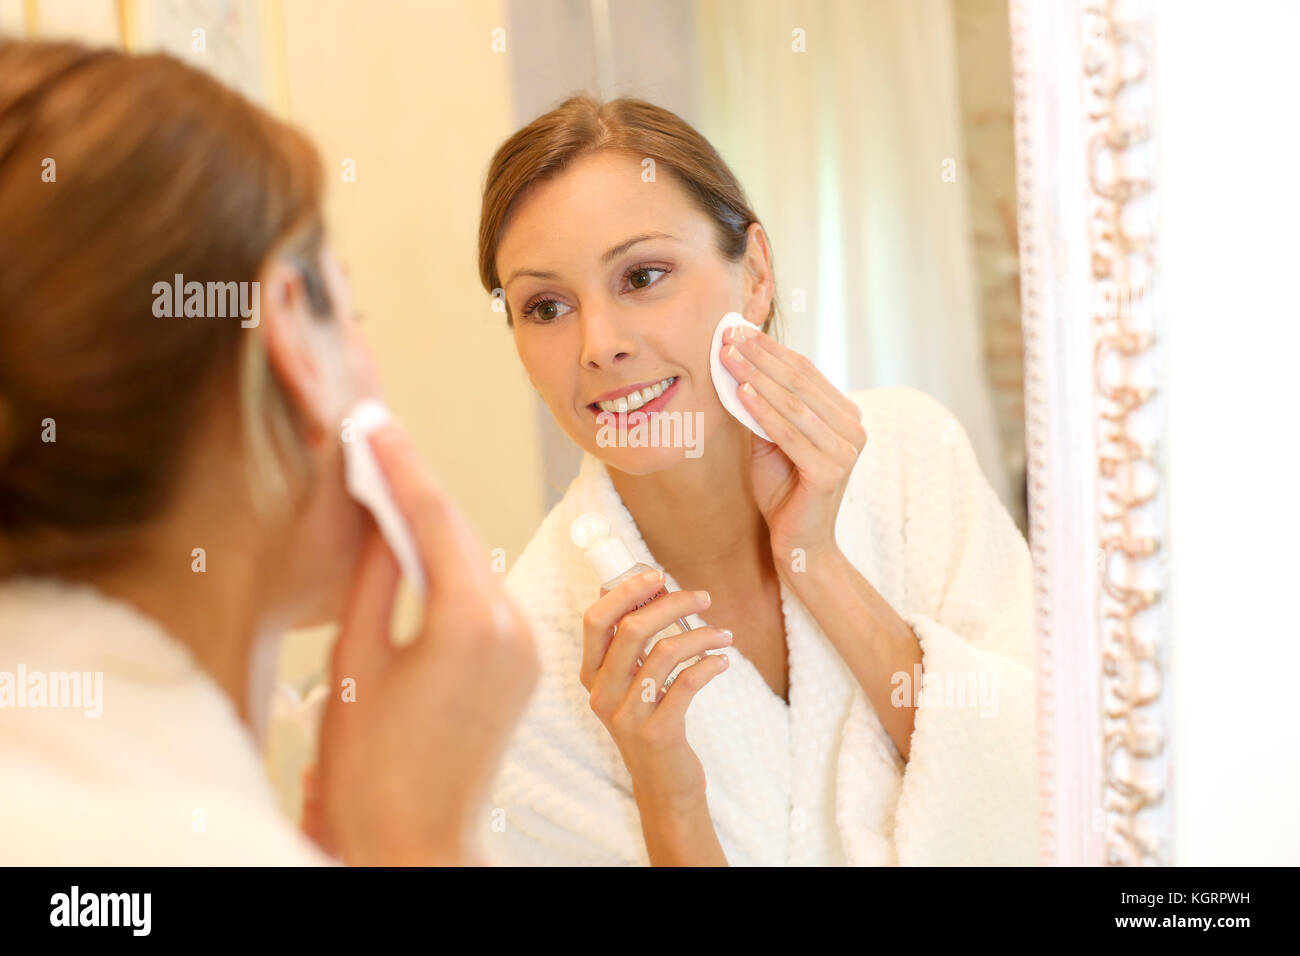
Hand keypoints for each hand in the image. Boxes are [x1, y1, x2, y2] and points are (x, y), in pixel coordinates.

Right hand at [316, 423, 538, 865]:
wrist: (419, 840)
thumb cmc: (371, 766)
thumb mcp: (354, 662)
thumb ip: (374, 579)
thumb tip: (382, 517)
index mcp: (468, 620)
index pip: (430, 517)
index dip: (397, 464)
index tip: (372, 422)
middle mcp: (512, 624)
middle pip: (460, 532)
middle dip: (417, 486)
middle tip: (378, 437)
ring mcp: (528, 646)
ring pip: (477, 561)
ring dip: (437, 526)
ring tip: (393, 483)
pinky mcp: (528, 664)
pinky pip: (489, 596)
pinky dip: (455, 568)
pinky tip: (423, 548)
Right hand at [580, 571, 732, 809]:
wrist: (663, 784)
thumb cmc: (650, 720)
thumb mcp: (628, 682)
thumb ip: (628, 641)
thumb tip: (637, 585)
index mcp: (590, 674)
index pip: (595, 619)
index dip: (626, 591)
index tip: (657, 575)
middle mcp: (601, 693)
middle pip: (632, 629)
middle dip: (672, 603)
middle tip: (703, 597)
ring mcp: (627, 715)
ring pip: (665, 652)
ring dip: (701, 634)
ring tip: (724, 634)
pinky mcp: (657, 732)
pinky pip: (688, 683)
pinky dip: (710, 664)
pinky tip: (723, 661)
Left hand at [720, 324, 866, 583]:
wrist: (799, 545)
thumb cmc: (783, 491)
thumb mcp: (769, 441)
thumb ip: (762, 407)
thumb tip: (735, 363)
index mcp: (844, 415)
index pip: (805, 371)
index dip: (770, 349)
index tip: (737, 331)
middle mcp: (853, 428)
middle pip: (800, 382)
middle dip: (760, 356)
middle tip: (728, 335)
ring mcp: (846, 450)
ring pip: (794, 403)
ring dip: (757, 376)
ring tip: (728, 357)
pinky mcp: (830, 471)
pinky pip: (790, 434)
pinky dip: (764, 412)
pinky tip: (742, 393)